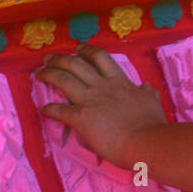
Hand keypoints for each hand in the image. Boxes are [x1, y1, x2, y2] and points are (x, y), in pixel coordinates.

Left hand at [35, 47, 165, 167]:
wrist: (145, 141)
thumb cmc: (152, 124)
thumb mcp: (153, 101)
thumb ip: (147, 92)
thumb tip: (145, 86)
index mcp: (119, 82)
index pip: (100, 59)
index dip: (86, 51)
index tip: (77, 49)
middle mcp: (102, 87)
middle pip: (76, 65)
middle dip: (60, 59)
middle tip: (49, 59)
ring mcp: (90, 101)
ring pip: (64, 80)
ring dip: (49, 74)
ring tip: (39, 73)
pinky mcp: (80, 118)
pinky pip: (59, 111)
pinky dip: (49, 109)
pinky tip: (43, 110)